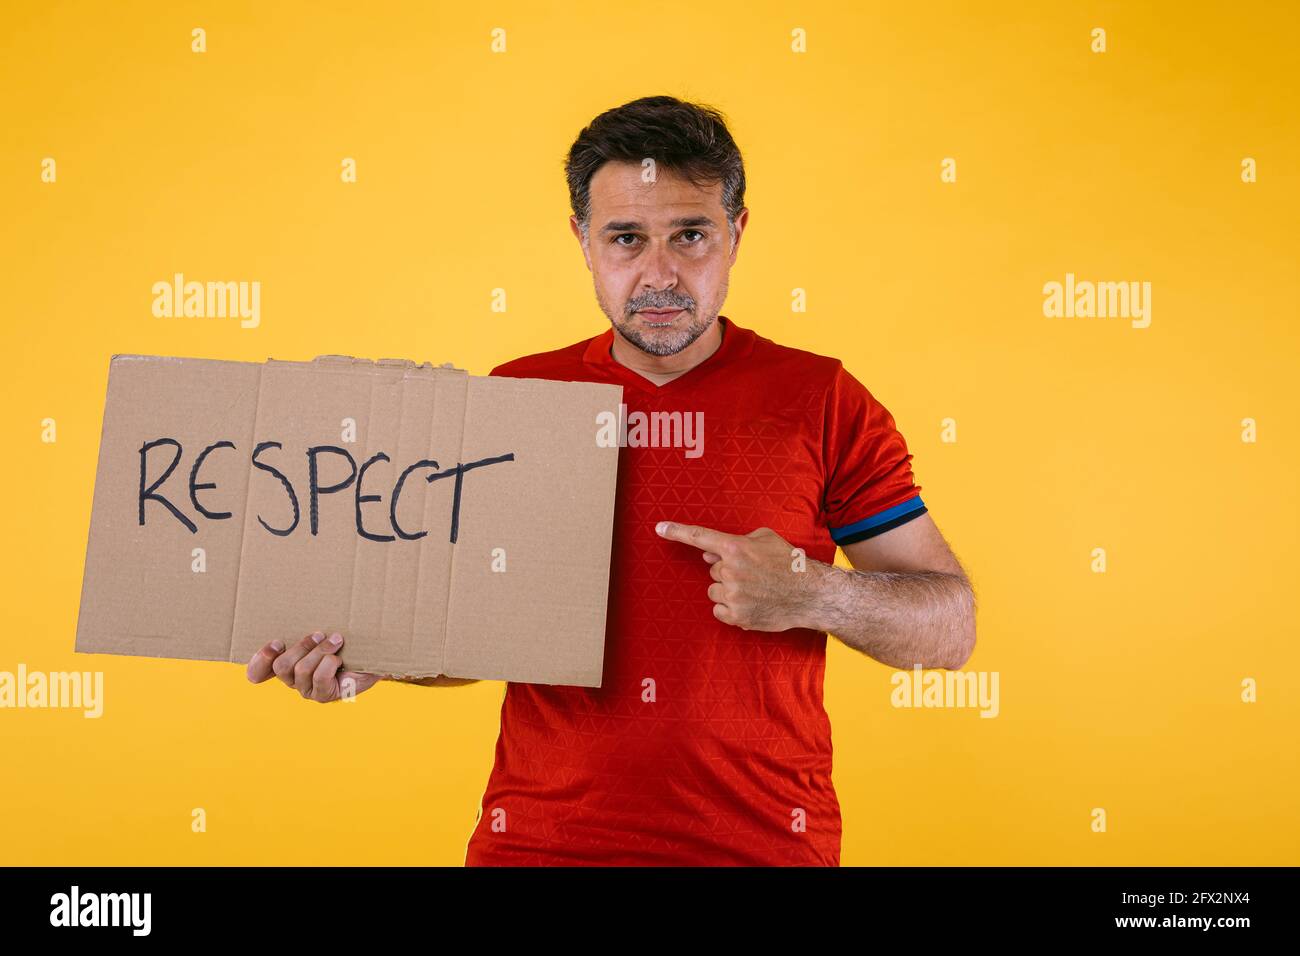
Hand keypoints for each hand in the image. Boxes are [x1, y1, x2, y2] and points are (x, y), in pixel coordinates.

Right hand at [246, 631, 381, 702]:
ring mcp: (307, 690)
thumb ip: (306, 626)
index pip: (257, 672)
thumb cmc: (345, 640)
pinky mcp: (324, 695)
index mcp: (286, 664)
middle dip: (301, 647)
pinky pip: (319, 677)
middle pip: (281, 666)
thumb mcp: (323, 630)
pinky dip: (330, 663)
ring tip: (337, 640)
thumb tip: (293, 600)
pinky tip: (340, 659)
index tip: (277, 642)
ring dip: (320, 651)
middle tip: (318, 634)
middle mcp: (292, 680)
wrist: (373, 656)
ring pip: (300, 670)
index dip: (260, 660)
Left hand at [654, 521, 818, 631]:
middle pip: (713, 570)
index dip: (677, 531)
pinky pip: (719, 611)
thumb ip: (736, 541)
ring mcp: (733, 594)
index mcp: (735, 547)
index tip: (659, 528)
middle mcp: (730, 570)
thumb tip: (708, 555)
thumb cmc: (789, 563)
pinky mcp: (737, 615)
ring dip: (729, 590)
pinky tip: (750, 604)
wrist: (810, 593)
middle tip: (754, 574)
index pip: (699, 537)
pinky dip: (730, 609)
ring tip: (755, 590)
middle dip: (728, 571)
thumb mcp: (765, 539)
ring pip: (714, 591)